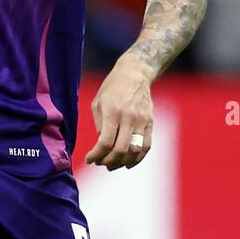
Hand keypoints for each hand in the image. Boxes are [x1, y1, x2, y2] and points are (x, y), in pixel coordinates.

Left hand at [85, 54, 153, 169]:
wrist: (135, 73)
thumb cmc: (112, 87)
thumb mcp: (98, 102)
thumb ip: (99, 125)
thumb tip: (101, 145)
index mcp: (112, 111)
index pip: (105, 141)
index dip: (96, 155)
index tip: (89, 159)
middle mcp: (129, 117)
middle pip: (120, 149)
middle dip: (107, 161)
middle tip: (100, 163)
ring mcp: (142, 120)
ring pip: (135, 151)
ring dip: (122, 163)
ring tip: (112, 165)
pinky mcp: (150, 122)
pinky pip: (146, 146)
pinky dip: (137, 158)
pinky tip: (128, 163)